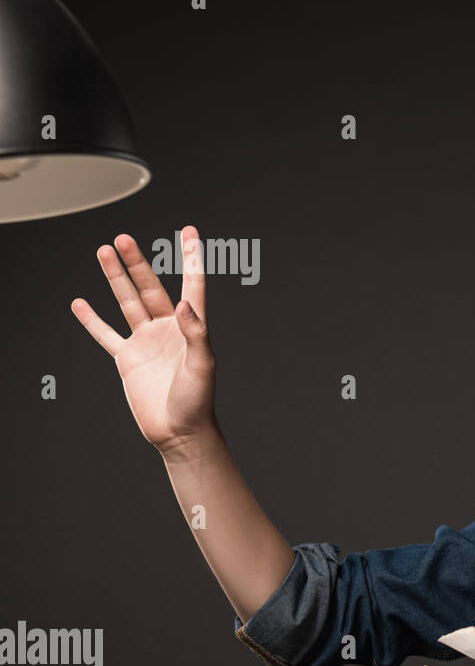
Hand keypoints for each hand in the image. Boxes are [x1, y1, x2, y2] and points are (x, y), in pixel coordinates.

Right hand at [71, 224, 218, 456]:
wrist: (180, 432)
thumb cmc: (198, 401)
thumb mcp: (203, 365)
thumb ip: (196, 332)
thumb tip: (184, 302)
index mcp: (191, 327)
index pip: (192, 285)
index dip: (191, 259)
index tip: (189, 233)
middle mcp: (168, 330)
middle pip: (151, 287)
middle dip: (137, 263)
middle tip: (123, 239)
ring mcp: (146, 342)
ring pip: (128, 302)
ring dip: (116, 278)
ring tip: (104, 251)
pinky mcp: (127, 359)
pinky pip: (106, 335)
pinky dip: (92, 320)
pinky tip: (81, 303)